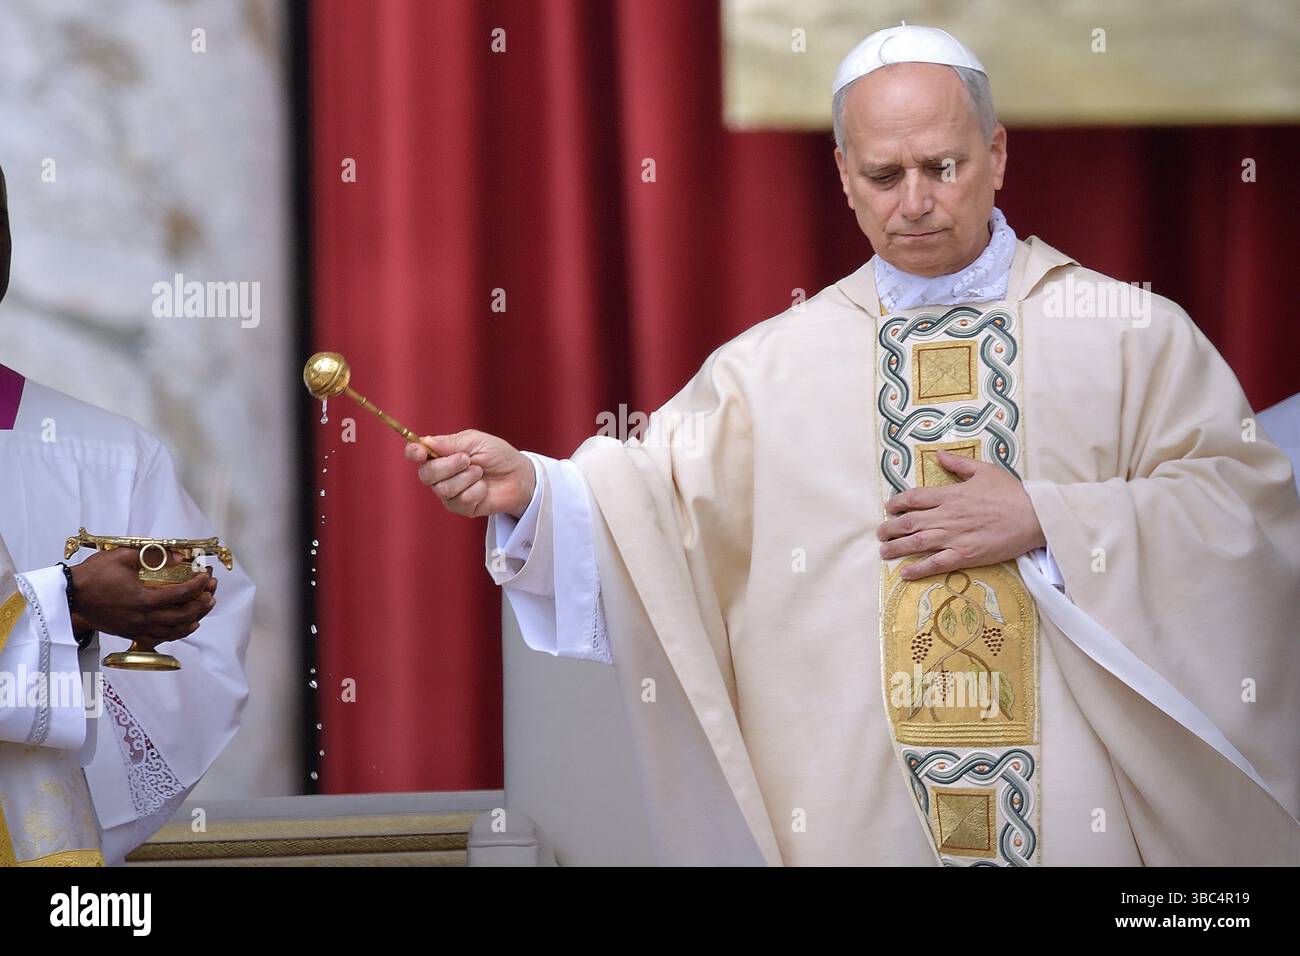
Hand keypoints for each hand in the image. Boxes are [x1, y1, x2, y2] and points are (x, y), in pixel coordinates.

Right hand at [69, 548, 216, 642]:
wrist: (69, 595)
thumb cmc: (93, 575)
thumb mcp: (123, 557)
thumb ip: (153, 556)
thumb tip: (180, 556)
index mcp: (143, 599)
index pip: (181, 594)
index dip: (198, 585)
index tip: (206, 576)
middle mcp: (143, 618)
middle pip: (183, 616)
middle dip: (201, 603)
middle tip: (211, 591)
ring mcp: (136, 628)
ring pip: (174, 630)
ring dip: (193, 619)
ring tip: (204, 607)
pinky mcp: (129, 634)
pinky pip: (160, 637)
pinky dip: (177, 632)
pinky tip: (186, 625)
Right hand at [405, 430, 536, 518]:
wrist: (518, 476)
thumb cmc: (497, 455)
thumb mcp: (476, 441)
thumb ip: (450, 442)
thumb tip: (426, 441)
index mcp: (440, 454)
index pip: (416, 454)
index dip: (413, 452)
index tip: (419, 452)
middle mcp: (440, 474)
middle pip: (426, 474)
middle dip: (447, 466)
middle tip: (467, 460)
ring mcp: (449, 493)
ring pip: (443, 489)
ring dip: (466, 478)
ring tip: (480, 473)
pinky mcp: (461, 508)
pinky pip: (460, 500)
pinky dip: (476, 491)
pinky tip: (484, 488)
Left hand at [876, 450, 1045, 579]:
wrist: (1034, 516)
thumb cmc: (1011, 493)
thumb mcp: (984, 470)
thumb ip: (958, 465)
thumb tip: (938, 455)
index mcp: (950, 495)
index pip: (914, 498)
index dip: (897, 503)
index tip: (888, 508)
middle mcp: (946, 516)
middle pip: (908, 522)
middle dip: (889, 528)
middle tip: (880, 533)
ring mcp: (954, 537)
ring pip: (916, 543)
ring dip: (896, 548)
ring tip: (884, 552)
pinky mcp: (964, 555)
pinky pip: (935, 563)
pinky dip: (918, 569)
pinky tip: (905, 573)